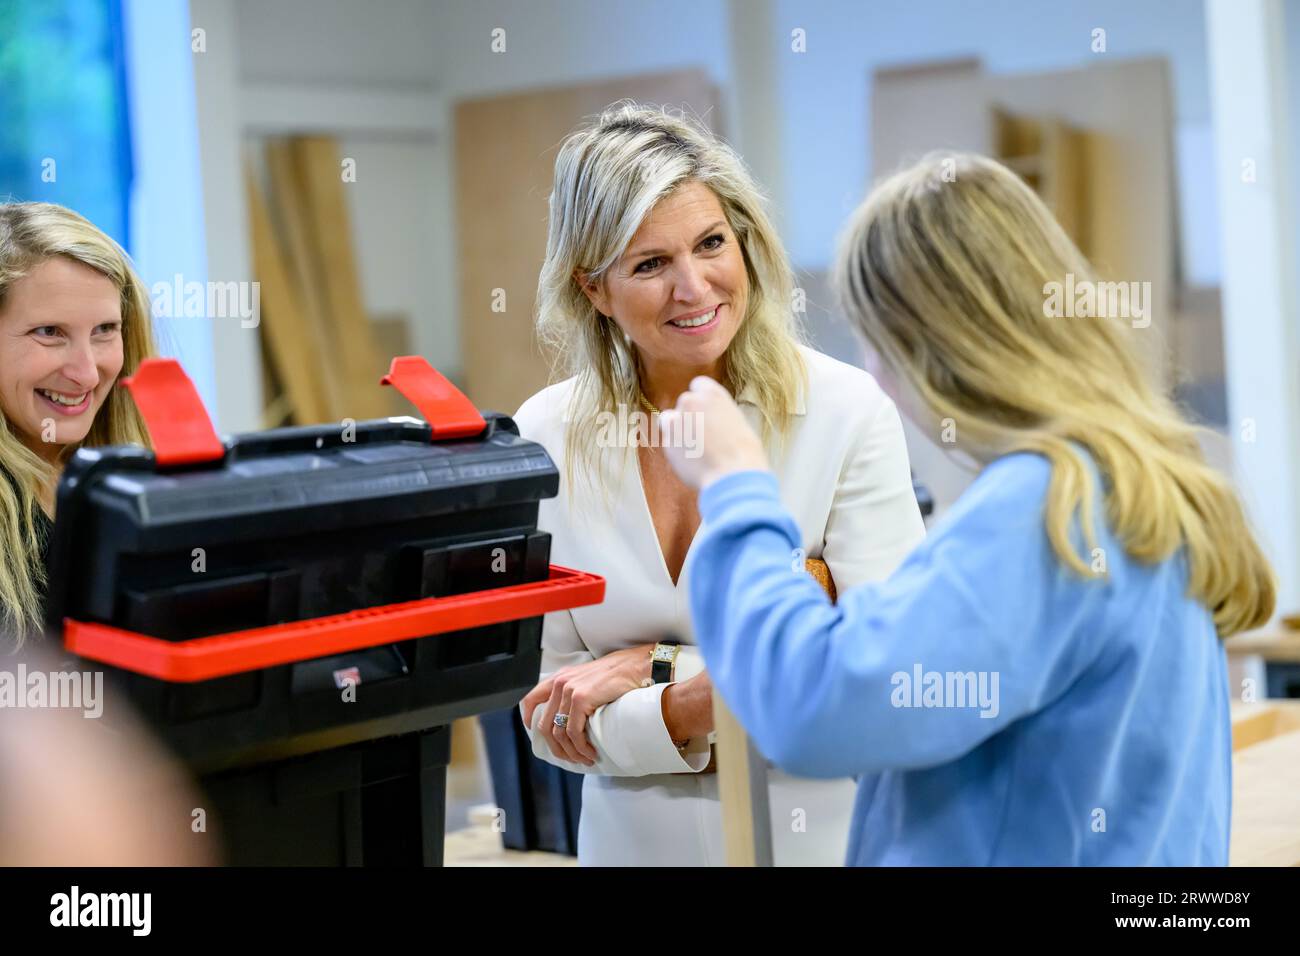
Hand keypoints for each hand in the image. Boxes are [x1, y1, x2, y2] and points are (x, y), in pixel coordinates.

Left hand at [521, 645, 655, 764]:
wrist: (636, 665)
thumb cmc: (617, 674)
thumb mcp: (588, 679)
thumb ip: (574, 692)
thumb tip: (569, 717)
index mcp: (559, 678)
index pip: (530, 700)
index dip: (529, 720)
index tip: (538, 735)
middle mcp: (560, 683)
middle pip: (545, 725)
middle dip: (556, 748)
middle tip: (571, 758)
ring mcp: (569, 690)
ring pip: (559, 733)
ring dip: (571, 752)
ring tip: (585, 759)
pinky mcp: (581, 699)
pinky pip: (574, 732)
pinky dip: (581, 747)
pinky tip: (590, 752)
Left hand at [657, 376, 768, 490]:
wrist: (732, 476)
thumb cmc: (743, 452)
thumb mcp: (736, 421)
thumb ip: (717, 413)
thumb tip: (710, 418)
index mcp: (712, 393)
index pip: (698, 385)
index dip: (702, 400)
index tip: (706, 412)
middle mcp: (690, 402)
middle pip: (685, 402)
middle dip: (690, 415)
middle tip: (704, 435)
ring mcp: (676, 421)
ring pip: (670, 419)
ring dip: (678, 429)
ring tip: (696, 448)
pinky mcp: (667, 442)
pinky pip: (669, 441)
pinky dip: (676, 449)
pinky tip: (692, 460)